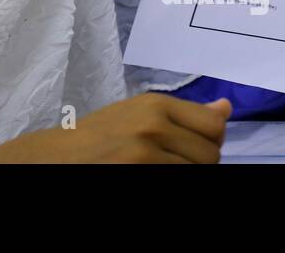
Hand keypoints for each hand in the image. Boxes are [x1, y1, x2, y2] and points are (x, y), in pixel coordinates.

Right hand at [0, 93, 230, 162]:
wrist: (58, 158)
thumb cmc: (98, 138)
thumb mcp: (138, 115)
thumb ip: (182, 114)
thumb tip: (226, 107)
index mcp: (156, 104)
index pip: (214, 127)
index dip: (208, 143)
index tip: (188, 148)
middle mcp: (155, 124)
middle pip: (210, 155)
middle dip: (196, 163)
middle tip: (167, 162)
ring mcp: (148, 153)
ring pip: (197, 171)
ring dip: (184, 174)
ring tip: (156, 168)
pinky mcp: (142, 173)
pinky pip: (179, 181)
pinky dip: (170, 180)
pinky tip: (150, 176)